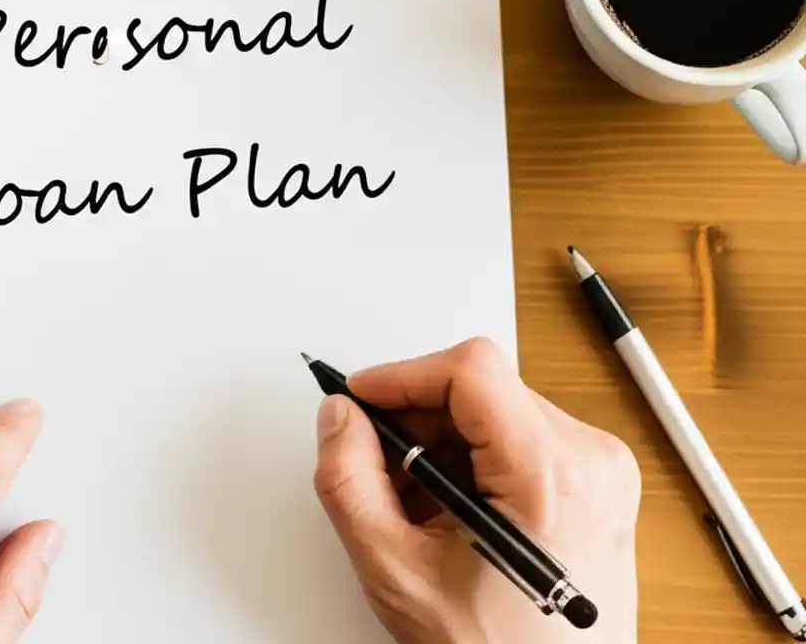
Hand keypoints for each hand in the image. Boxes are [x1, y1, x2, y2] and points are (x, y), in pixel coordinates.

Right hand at [314, 338, 639, 643]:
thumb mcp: (398, 571)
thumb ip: (351, 483)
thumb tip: (340, 419)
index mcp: (553, 475)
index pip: (471, 370)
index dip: (403, 375)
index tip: (361, 397)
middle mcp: (592, 460)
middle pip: (481, 388)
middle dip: (416, 420)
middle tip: (377, 469)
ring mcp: (602, 471)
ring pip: (496, 411)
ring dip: (440, 444)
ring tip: (417, 508)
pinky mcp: (597, 483)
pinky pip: (520, 438)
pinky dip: (471, 462)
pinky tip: (450, 512)